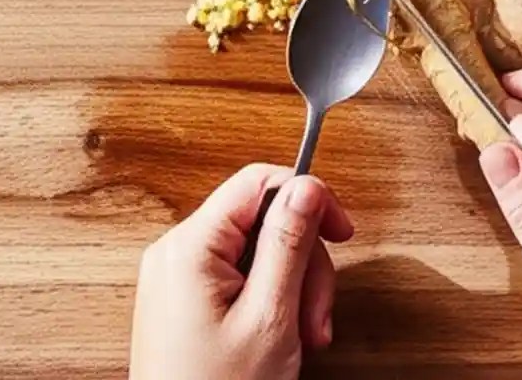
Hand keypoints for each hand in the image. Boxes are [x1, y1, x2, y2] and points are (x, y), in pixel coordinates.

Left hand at [129, 164, 353, 379]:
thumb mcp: (270, 315)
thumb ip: (289, 243)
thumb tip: (307, 186)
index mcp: (190, 248)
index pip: (258, 182)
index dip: (309, 198)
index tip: (343, 231)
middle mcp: (178, 253)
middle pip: (265, 221)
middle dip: (304, 264)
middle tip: (318, 315)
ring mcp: (180, 278)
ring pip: (261, 252)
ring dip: (295, 289)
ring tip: (304, 339)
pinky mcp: (188, 301)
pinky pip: (243, 278)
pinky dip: (274, 302)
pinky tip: (285, 338)